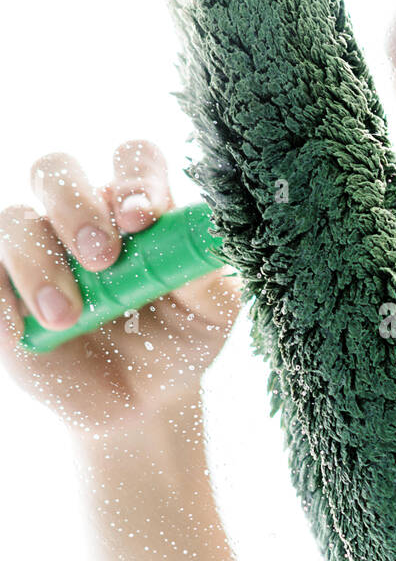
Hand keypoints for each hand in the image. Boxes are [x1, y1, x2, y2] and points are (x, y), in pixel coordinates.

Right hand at [0, 141, 241, 435]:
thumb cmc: (180, 340)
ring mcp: (35, 249)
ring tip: (66, 316)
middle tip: (101, 258)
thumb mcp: (210, 313)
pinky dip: (0, 296)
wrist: (141, 399)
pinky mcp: (3, 290)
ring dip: (37, 263)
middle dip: (76, 208)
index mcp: (135, 206)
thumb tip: (203, 238)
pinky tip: (23, 326)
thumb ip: (208, 275)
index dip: (135, 179)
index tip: (143, 221)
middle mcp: (80, 215)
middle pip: (56, 171)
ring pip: (12, 220)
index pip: (132, 160)